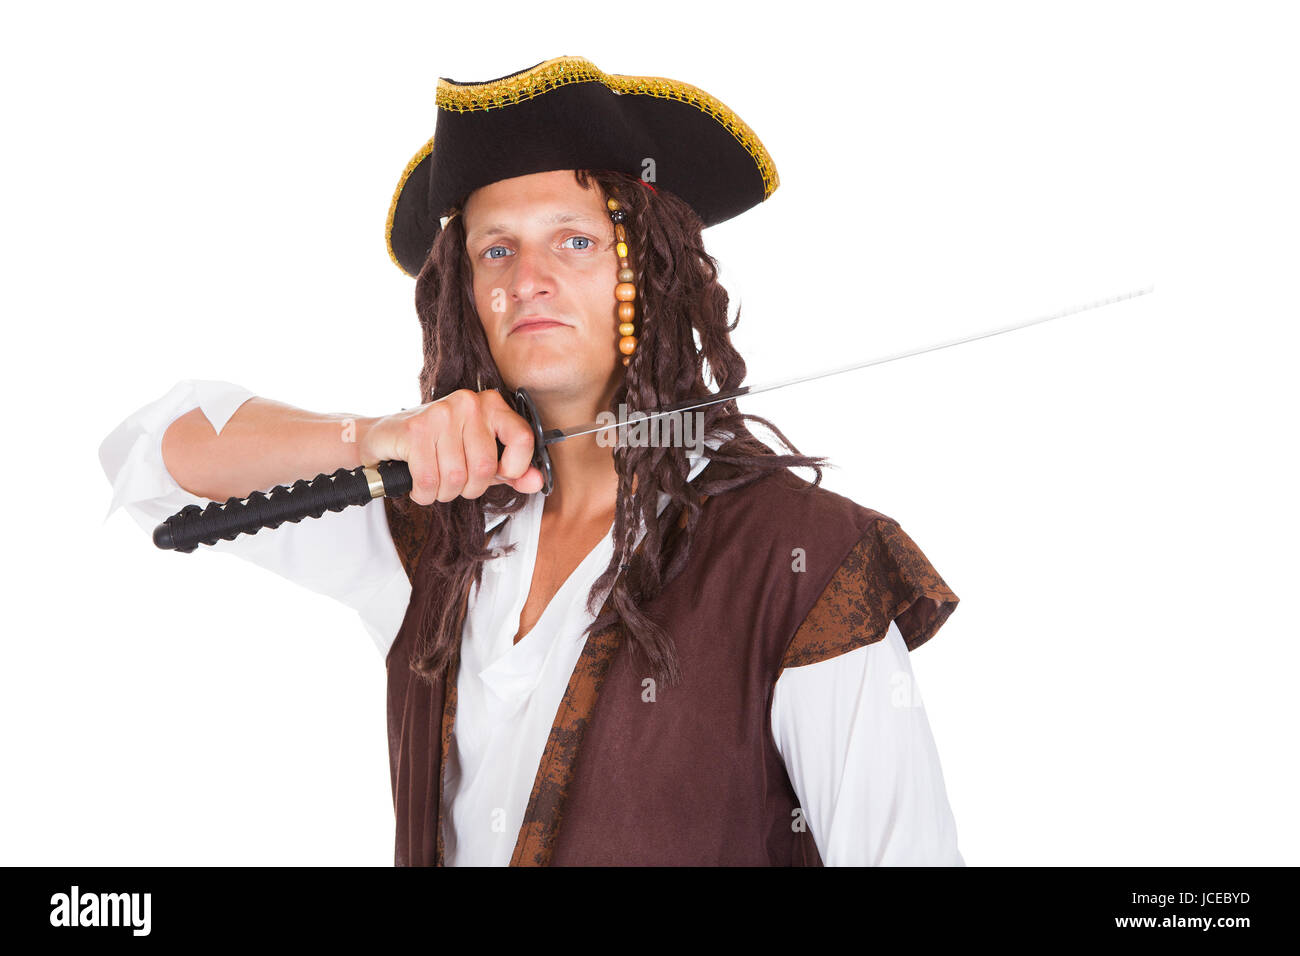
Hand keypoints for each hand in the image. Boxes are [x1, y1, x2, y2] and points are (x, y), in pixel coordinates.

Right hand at [360, 389, 543, 504]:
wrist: (384, 437)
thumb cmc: (437, 447)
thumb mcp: (481, 456)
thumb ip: (512, 470)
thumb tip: (537, 482)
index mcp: (491, 404)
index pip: (523, 438)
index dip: (515, 468)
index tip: (500, 474)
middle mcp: (468, 403)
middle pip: (485, 468)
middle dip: (470, 489)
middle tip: (456, 482)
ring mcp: (440, 414)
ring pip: (456, 478)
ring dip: (444, 493)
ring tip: (436, 481)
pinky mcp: (415, 430)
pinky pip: (430, 481)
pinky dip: (424, 494)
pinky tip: (419, 485)